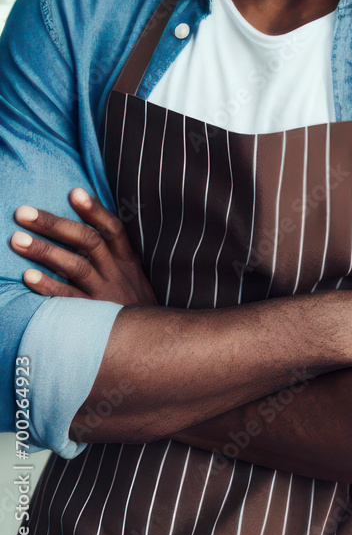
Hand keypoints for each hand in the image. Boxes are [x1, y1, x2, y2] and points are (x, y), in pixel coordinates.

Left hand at [12, 189, 157, 306]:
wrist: (151, 342)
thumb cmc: (134, 305)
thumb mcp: (133, 277)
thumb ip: (114, 256)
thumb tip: (89, 228)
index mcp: (127, 261)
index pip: (112, 229)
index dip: (94, 210)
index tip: (74, 192)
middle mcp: (117, 273)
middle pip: (87, 242)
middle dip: (54, 224)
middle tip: (23, 212)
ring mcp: (105, 294)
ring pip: (76, 266)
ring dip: (45, 250)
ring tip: (16, 239)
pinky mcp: (94, 316)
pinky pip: (68, 299)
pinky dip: (49, 286)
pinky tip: (27, 276)